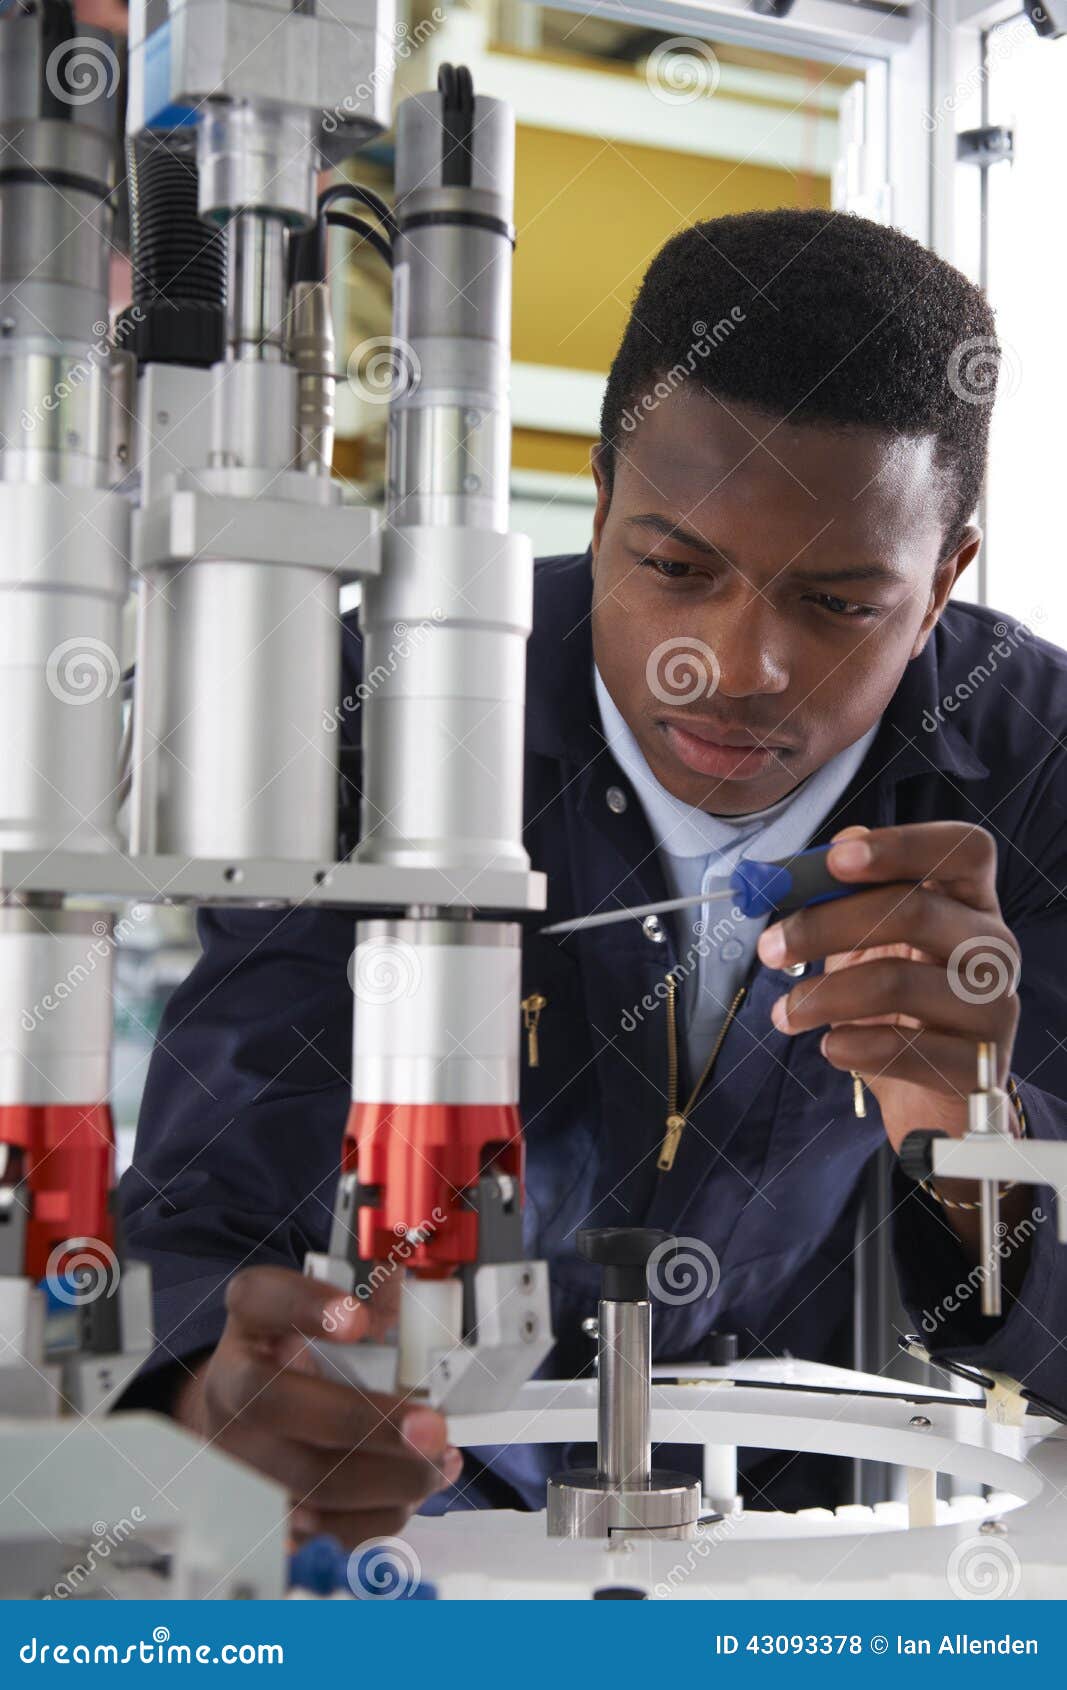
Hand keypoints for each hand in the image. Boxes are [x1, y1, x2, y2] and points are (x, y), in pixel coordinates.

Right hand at [173, 1266, 461, 1547]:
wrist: (243, 1413)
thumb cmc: (295, 1352)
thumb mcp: (321, 1306)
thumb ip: (366, 1290)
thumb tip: (417, 1294)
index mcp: (249, 1321)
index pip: (261, 1298)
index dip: (306, 1306)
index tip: (359, 1318)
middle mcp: (229, 1387)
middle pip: (278, 1406)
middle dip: (366, 1423)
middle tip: (433, 1427)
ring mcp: (237, 1457)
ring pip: (306, 1482)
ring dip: (387, 1480)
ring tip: (439, 1461)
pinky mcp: (262, 1513)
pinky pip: (321, 1530)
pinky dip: (379, 1516)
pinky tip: (418, 1490)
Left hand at [756, 821, 1020, 1150]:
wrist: (924, 1092)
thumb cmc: (893, 1001)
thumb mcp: (868, 940)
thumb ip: (853, 892)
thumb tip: (841, 841)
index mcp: (971, 901)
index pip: (964, 849)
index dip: (903, 846)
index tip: (834, 859)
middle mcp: (994, 946)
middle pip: (917, 911)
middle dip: (828, 924)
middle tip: (769, 947)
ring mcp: (994, 1005)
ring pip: (900, 981)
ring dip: (824, 996)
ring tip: (784, 1014)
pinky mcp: (980, 1064)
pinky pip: (905, 1049)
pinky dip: (853, 1046)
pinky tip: (830, 1048)